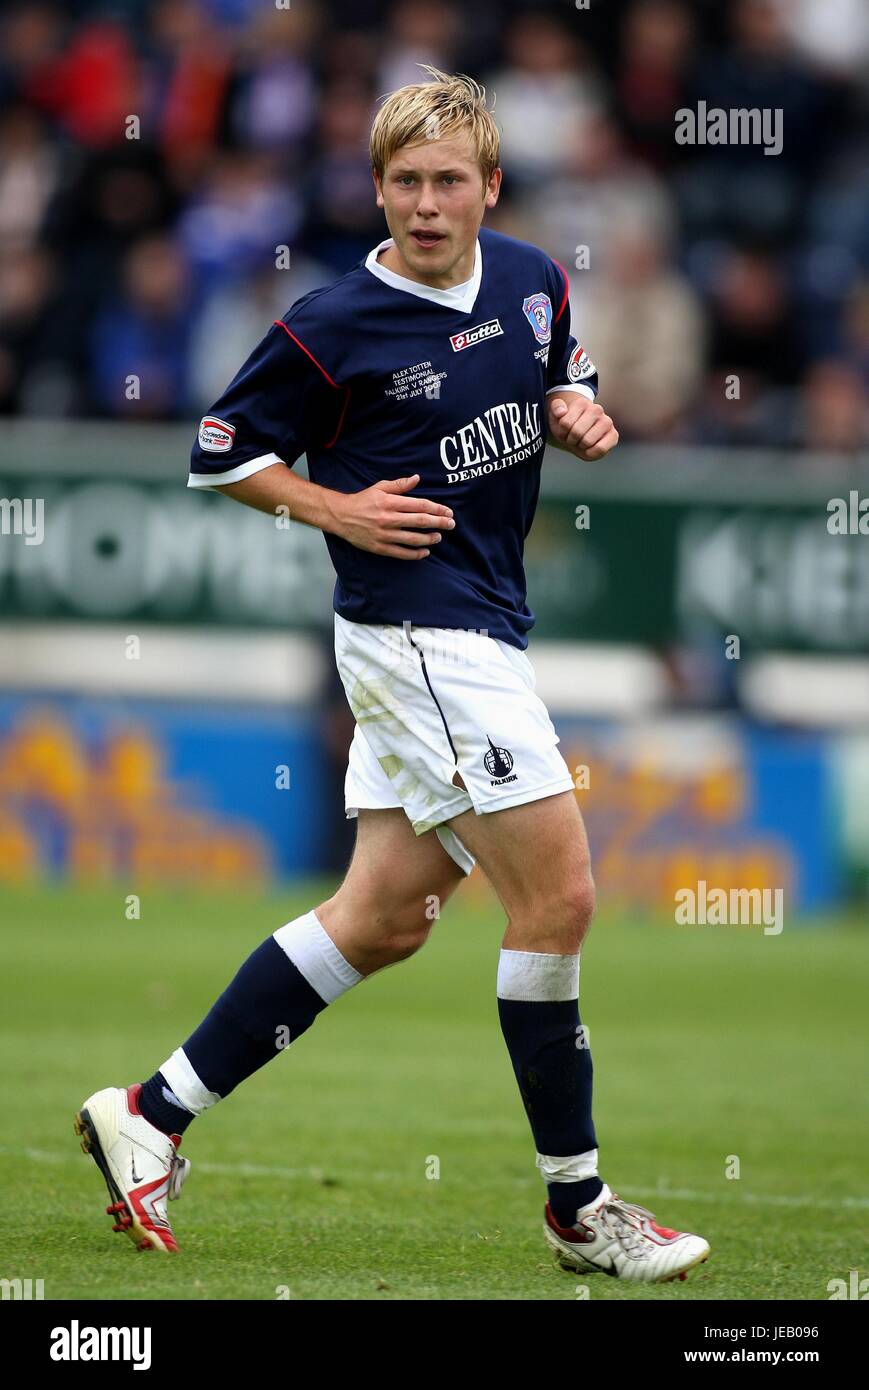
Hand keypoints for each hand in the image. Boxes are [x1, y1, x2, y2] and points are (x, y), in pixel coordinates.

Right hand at [331, 474, 454, 559]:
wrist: (341, 516)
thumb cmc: (363, 500)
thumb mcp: (380, 487)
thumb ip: (400, 485)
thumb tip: (417, 478)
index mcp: (390, 502)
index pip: (420, 506)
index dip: (437, 509)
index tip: (448, 512)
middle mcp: (389, 519)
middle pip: (421, 522)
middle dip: (439, 523)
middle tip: (451, 524)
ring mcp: (385, 535)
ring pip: (414, 539)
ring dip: (430, 539)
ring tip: (439, 537)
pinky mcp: (380, 547)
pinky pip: (402, 553)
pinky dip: (416, 553)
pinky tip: (425, 551)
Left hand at [548, 395, 618, 460]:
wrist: (578, 435)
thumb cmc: (567, 427)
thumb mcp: (555, 417)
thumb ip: (555, 408)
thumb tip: (561, 412)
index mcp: (582, 403)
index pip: (565, 423)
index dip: (562, 432)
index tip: (565, 430)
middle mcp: (597, 409)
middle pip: (576, 432)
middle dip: (571, 439)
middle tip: (573, 437)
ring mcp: (607, 422)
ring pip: (587, 441)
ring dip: (580, 446)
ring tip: (581, 441)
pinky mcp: (614, 435)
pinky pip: (600, 449)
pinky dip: (591, 453)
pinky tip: (589, 448)